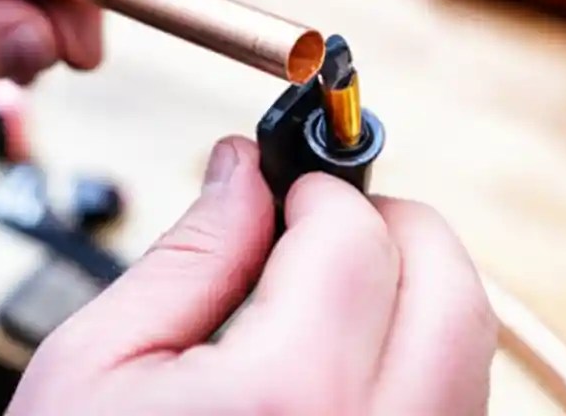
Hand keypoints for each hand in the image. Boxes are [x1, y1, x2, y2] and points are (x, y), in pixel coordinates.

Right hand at [7, 137, 496, 415]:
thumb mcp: (94, 370)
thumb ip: (187, 258)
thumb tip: (239, 173)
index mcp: (285, 403)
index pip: (354, 242)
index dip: (318, 195)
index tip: (288, 190)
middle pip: (453, 291)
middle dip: (399, 229)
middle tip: (333, 222)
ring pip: (471, 355)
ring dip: (419, 293)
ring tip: (335, 290)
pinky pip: (455, 413)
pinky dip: (422, 361)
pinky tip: (352, 360)